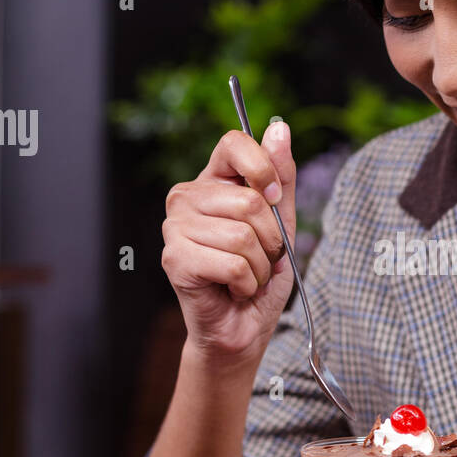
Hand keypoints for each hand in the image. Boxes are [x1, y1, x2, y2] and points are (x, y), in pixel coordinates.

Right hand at [161, 123, 296, 361]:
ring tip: (247, 277)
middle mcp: (185, 198)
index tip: (277, 199)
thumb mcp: (282, 222)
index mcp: (211, 182)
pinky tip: (234, 290)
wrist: (242, 329)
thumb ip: (281, 176)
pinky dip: (247, 284)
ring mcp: (175, 228)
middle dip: (271, 239)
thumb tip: (280, 127)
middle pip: (249, 200)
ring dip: (260, 266)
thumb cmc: (259, 275)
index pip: (233, 143)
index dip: (264, 169)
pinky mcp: (174, 259)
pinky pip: (233, 263)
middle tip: (260, 258)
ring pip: (243, 235)